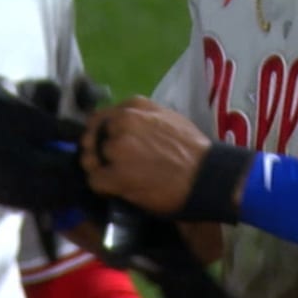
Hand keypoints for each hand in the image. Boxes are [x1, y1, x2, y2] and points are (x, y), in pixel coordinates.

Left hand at [80, 97, 213, 214]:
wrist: (207, 176)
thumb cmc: (193, 150)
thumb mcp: (169, 118)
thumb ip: (143, 117)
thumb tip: (122, 124)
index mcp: (135, 107)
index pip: (101, 117)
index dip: (102, 134)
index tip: (107, 145)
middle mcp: (123, 122)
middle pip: (93, 138)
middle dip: (98, 151)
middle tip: (111, 165)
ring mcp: (118, 148)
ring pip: (90, 159)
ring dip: (100, 170)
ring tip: (115, 179)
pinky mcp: (116, 175)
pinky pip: (94, 180)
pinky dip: (102, 187)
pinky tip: (116, 190)